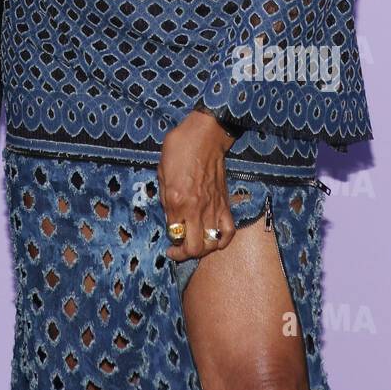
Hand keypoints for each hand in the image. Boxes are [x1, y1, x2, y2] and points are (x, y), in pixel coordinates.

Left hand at [157, 110, 237, 260]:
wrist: (205, 134)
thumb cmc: (179, 147)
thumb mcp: (162, 170)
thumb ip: (165, 197)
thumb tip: (170, 216)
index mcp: (176, 200)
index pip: (174, 235)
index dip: (170, 244)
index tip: (168, 245)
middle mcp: (195, 209)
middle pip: (194, 248)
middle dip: (184, 255)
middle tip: (178, 251)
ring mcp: (213, 207)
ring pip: (211, 244)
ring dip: (202, 250)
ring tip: (195, 246)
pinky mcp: (225, 203)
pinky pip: (228, 231)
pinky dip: (222, 241)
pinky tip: (214, 240)